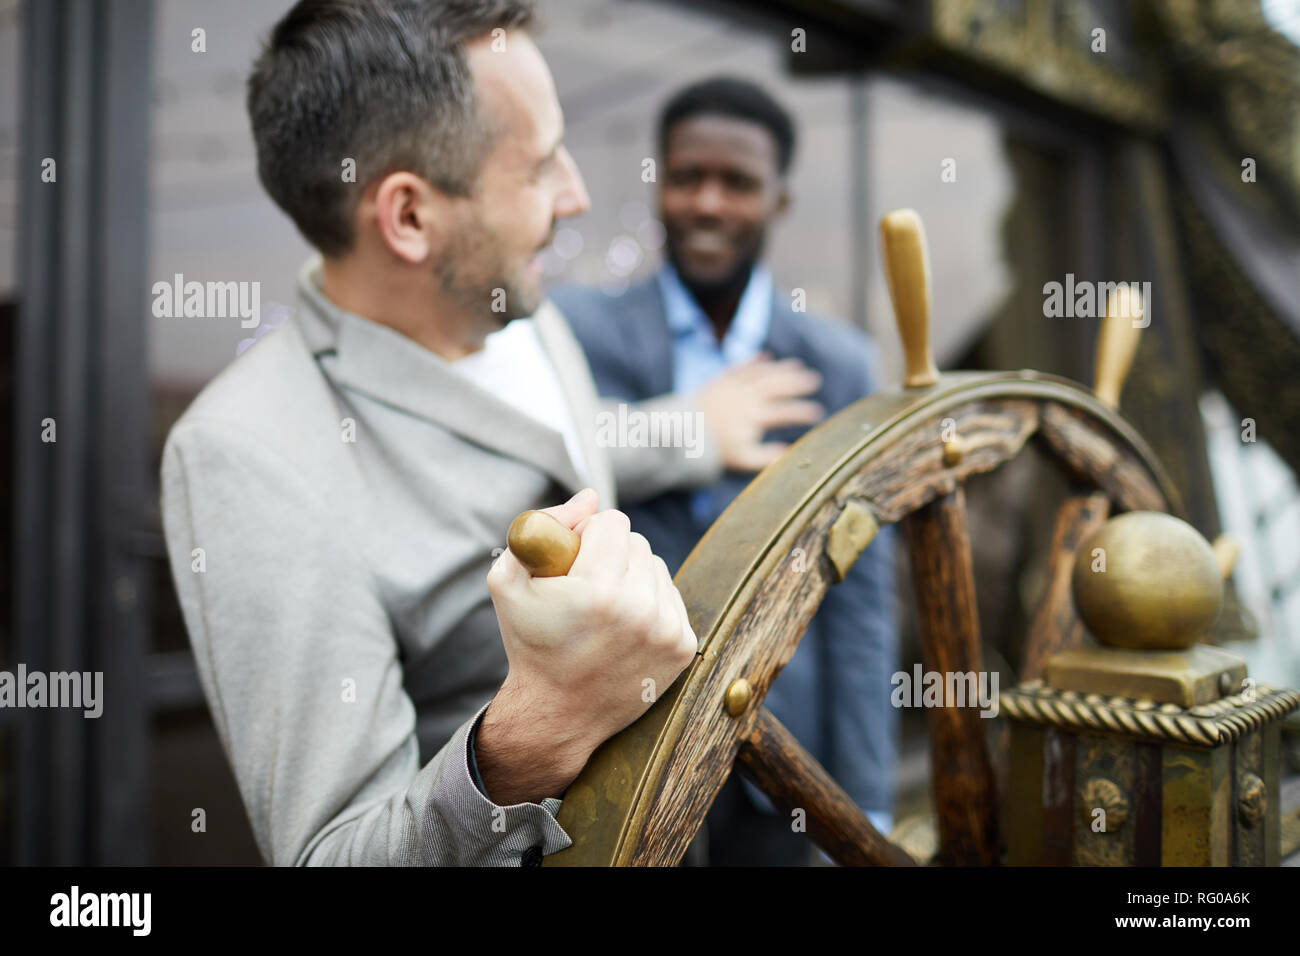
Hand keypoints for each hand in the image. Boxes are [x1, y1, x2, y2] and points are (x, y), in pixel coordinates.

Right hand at [478, 489, 697, 804]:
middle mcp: (640, 610)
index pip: (613, 521)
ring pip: (655, 567)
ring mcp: (667, 631)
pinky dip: (649, 602)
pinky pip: (670, 596)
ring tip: (603, 610)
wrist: (557, 714)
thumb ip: (543, 526)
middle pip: (636, 542)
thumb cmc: (529, 642)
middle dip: (609, 555)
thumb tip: (590, 497)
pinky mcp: (683, 647)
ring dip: (631, 577)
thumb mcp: (509, 580)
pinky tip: (624, 627)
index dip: (586, 535)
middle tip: (584, 590)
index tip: (571, 561)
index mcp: (599, 591)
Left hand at [694, 355, 823, 470]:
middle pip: (777, 386)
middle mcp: (746, 398)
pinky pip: (740, 367)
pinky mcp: (721, 381)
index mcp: (754, 417)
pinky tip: (766, 357)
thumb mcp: (742, 459)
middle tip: (815, 380)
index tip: (817, 413)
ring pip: (762, 373)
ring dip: (781, 368)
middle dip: (797, 382)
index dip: (803, 412)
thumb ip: (766, 457)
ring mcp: (733, 387)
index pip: (785, 412)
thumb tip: (789, 454)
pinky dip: (754, 361)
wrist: (683, 434)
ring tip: (798, 366)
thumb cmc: (716, 450)